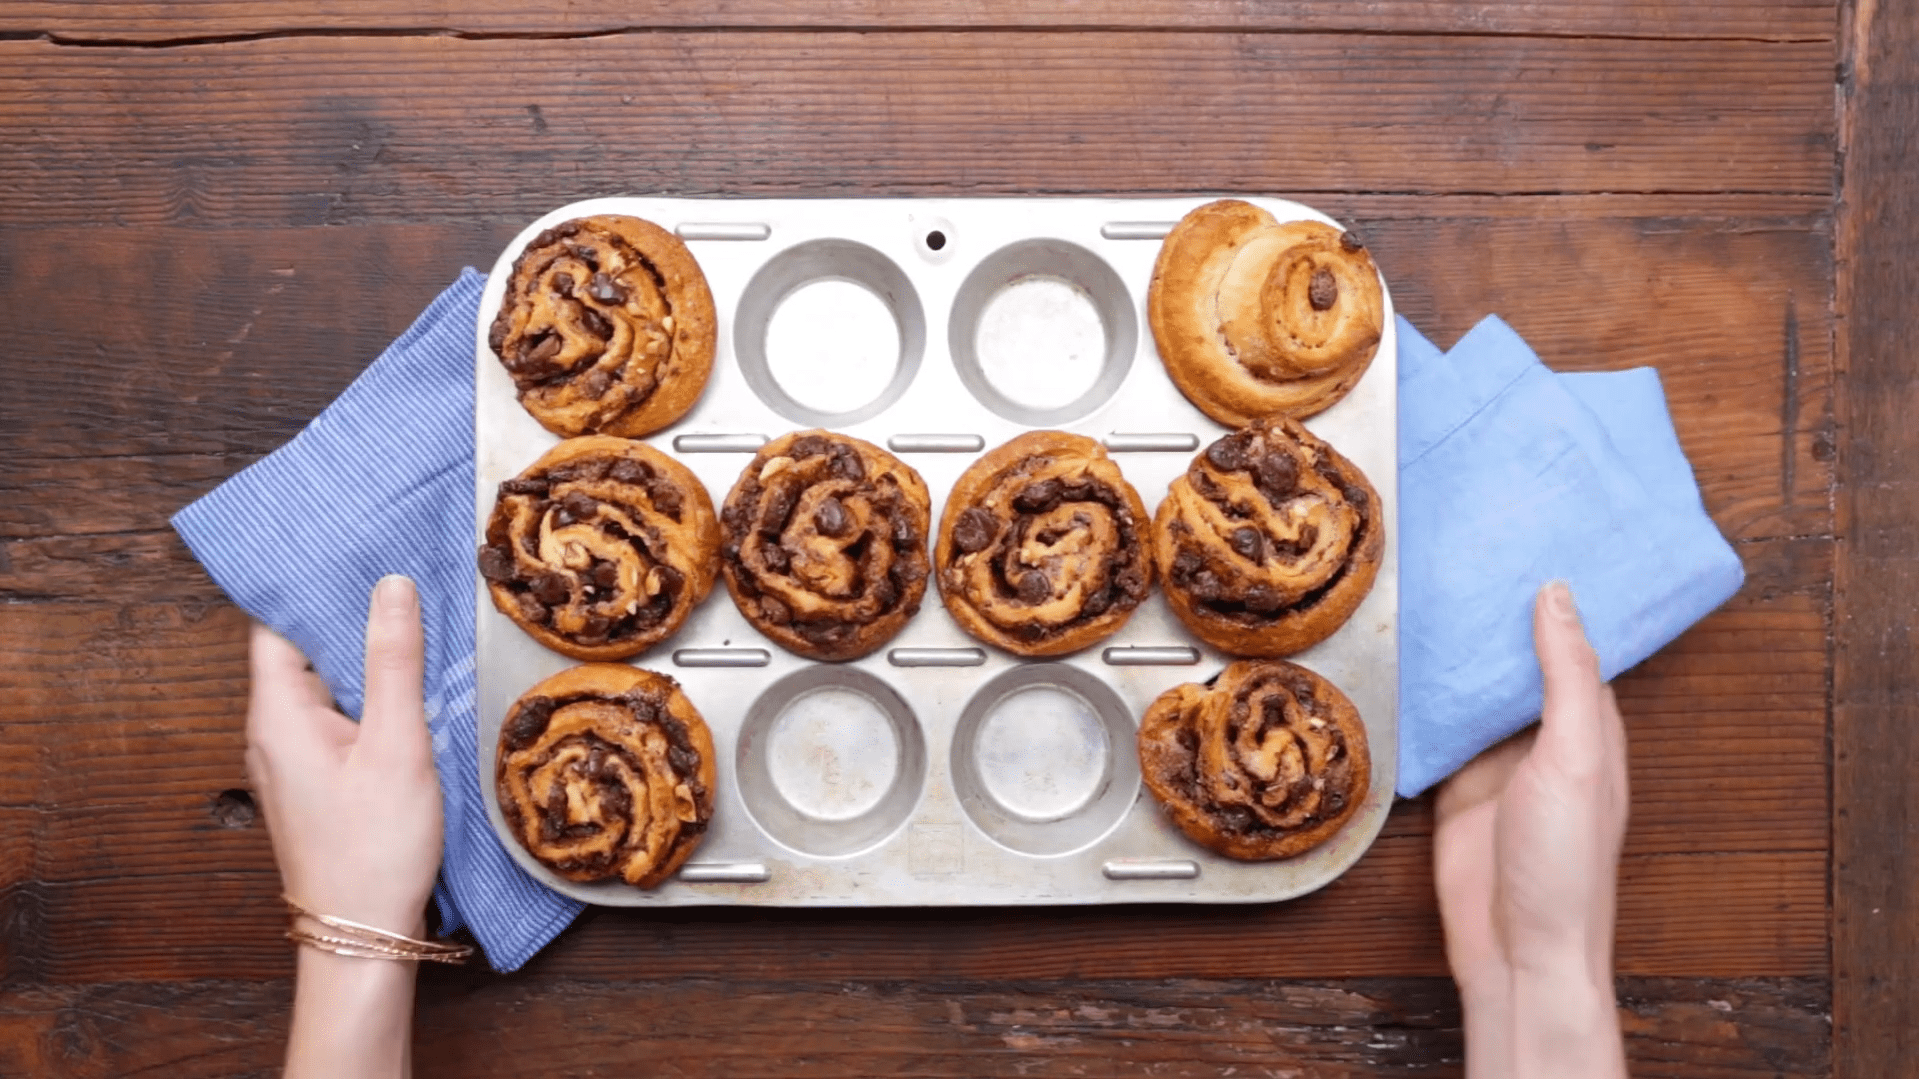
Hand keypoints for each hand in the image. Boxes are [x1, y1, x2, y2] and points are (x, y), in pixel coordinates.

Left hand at [247, 574, 443, 935]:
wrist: (363, 936)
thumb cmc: (375, 846)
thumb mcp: (398, 744)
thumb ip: (394, 661)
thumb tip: (390, 585)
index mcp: (277, 714)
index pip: (277, 624)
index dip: (312, 583)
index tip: (355, 545)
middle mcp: (271, 732)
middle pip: (301, 651)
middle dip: (346, 613)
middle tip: (399, 570)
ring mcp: (290, 761)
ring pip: (323, 687)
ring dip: (361, 656)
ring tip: (411, 618)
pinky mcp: (315, 783)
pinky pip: (336, 718)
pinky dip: (366, 695)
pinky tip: (406, 689)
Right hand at [1433, 581, 1630, 1078]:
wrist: (1516, 950)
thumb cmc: (1565, 864)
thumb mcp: (1573, 757)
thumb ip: (1565, 677)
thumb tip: (1555, 595)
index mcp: (1589, 726)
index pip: (1571, 644)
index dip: (1551, 596)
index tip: (1524, 539)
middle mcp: (1544, 738)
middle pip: (1515, 662)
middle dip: (1493, 615)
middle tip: (1460, 549)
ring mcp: (1496, 763)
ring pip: (1472, 692)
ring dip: (1453, 654)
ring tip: (1424, 587)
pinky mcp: (1455, 786)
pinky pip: (1435, 730)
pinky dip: (1420, 699)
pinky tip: (1398, 662)